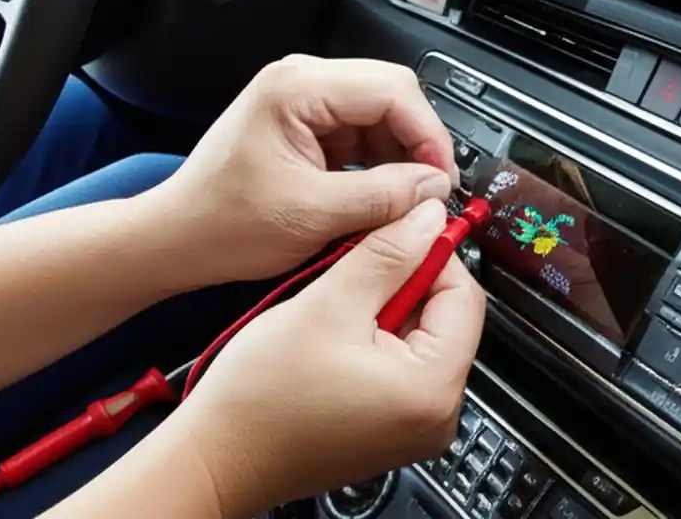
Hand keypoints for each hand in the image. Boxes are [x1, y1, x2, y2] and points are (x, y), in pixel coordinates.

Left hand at [145, 55, 458, 286]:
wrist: (178, 238)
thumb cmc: (222, 223)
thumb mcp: (311, 215)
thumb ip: (381, 196)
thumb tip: (434, 186)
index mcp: (297, 88)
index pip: (393, 90)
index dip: (429, 135)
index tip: (442, 179)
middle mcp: (303, 81)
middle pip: (393, 95)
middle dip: (420, 143)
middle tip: (432, 189)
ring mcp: (306, 100)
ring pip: (384, 115)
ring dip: (403, 155)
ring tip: (408, 199)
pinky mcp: (310, 124)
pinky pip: (365, 134)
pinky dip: (383, 163)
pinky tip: (385, 194)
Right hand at [165, 199, 485, 512]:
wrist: (216, 460)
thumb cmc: (259, 400)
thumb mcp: (329, 304)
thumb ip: (388, 255)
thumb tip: (428, 220)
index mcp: (433, 388)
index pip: (464, 295)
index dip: (431, 254)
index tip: (400, 232)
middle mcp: (437, 416)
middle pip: (446, 319)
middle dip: (405, 285)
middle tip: (356, 273)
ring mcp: (415, 427)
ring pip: (421, 339)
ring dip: (386, 311)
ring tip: (337, 311)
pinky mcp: (391, 430)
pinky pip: (402, 368)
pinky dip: (375, 341)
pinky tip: (336, 338)